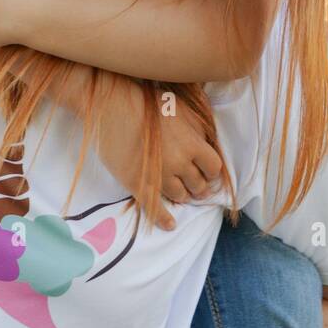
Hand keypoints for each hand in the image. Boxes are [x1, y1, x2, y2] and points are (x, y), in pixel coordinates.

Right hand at [95, 84, 221, 231]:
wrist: (113, 107)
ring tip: (177, 191)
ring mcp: (159, 177)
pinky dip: (164, 219)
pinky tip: (170, 224)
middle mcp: (180, 164)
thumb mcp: (181, 107)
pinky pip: (155, 208)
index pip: (214, 168)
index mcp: (192, 145)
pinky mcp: (139, 184)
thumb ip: (197, 126)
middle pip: (197, 185)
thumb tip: (207, 140)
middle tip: (192, 182)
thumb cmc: (147, 103)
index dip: (211, 171)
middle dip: (196, 184)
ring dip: (181, 194)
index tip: (206, 170)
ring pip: (179, 196)